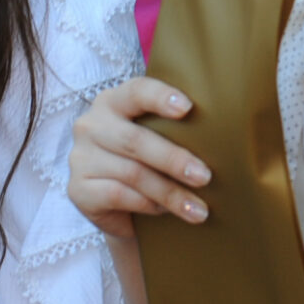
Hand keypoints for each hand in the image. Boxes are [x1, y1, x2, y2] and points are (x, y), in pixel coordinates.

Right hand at [68, 77, 212, 238]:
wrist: (122, 207)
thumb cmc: (149, 162)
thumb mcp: (159, 138)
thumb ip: (175, 127)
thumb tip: (225, 128)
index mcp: (113, 101)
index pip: (136, 91)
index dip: (160, 97)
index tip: (188, 108)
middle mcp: (91, 124)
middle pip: (136, 140)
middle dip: (174, 160)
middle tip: (205, 177)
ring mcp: (80, 157)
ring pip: (132, 173)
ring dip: (170, 193)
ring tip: (198, 209)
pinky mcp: (77, 190)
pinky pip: (118, 195)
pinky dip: (147, 205)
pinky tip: (166, 212)